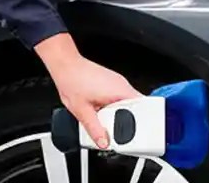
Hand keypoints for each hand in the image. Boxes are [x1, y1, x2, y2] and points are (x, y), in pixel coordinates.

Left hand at [35, 34, 141, 148]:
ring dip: (119, 114)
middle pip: (135, 108)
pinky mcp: (112, 82)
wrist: (65, 66)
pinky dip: (114, 107)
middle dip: (127, 121)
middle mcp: (122, 85)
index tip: (132, 133)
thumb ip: (94, 129)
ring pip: (127, 104)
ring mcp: (117, 82)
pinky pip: (120, 98)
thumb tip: (103, 142)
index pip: (143, 108)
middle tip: (114, 129)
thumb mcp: (81, 111)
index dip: (139, 123)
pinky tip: (102, 110)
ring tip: (105, 118)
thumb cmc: (72, 81)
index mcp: (119, 91)